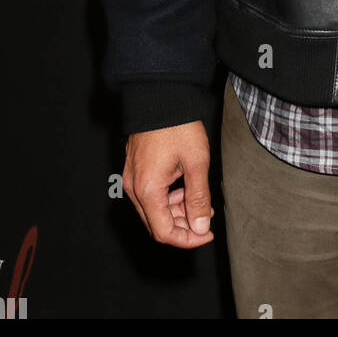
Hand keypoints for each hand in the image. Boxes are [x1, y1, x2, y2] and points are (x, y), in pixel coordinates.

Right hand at [123, 121, 214, 247]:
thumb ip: (198, 197)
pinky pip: (149, 196)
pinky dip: (167, 199)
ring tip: (201, 202)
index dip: (187, 239)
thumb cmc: (178, 126)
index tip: (206, 234)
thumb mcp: (196, 162)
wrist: (159, 97)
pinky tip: (185, 190)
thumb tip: (201, 227)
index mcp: (148, 189)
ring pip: (153, 211)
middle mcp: (133, 188)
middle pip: (156, 224)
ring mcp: (130, 179)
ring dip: (176, 213)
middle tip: (206, 217)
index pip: (163, 232)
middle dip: (183, 227)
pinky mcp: (133, 170)